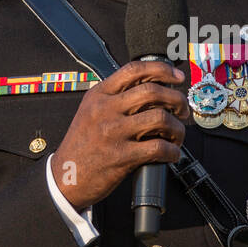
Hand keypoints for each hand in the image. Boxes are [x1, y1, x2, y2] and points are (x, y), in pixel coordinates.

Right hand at [51, 60, 190, 209]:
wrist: (64, 177)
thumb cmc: (82, 145)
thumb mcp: (90, 111)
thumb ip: (115, 98)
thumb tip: (154, 90)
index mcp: (99, 95)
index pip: (134, 70)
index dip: (162, 69)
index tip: (177, 77)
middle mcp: (105, 109)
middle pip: (153, 91)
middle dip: (177, 99)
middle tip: (182, 110)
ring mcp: (113, 132)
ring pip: (160, 118)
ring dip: (177, 127)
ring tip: (177, 135)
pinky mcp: (121, 156)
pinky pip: (158, 148)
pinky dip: (172, 151)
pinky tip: (171, 154)